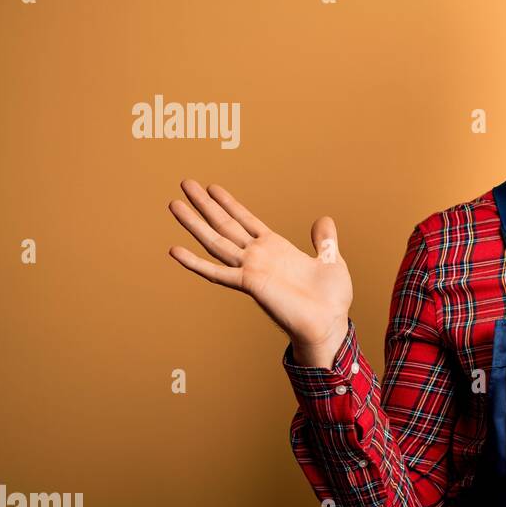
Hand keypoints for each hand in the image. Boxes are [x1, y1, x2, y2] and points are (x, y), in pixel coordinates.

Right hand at [166, 180, 353, 366]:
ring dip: (194, 224)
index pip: (246, 220)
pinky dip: (196, 263)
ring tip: (174, 204)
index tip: (212, 187)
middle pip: (225, 224)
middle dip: (205, 205)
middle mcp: (259, 256)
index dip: (229, 204)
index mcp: (276, 248)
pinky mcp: (250, 284)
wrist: (329, 323)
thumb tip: (325, 220)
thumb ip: (325, 240)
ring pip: (216, 242)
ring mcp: (251, 269)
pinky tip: (175, 250)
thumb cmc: (331, 299)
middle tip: (185, 183)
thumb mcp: (331, 260)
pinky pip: (218, 273)